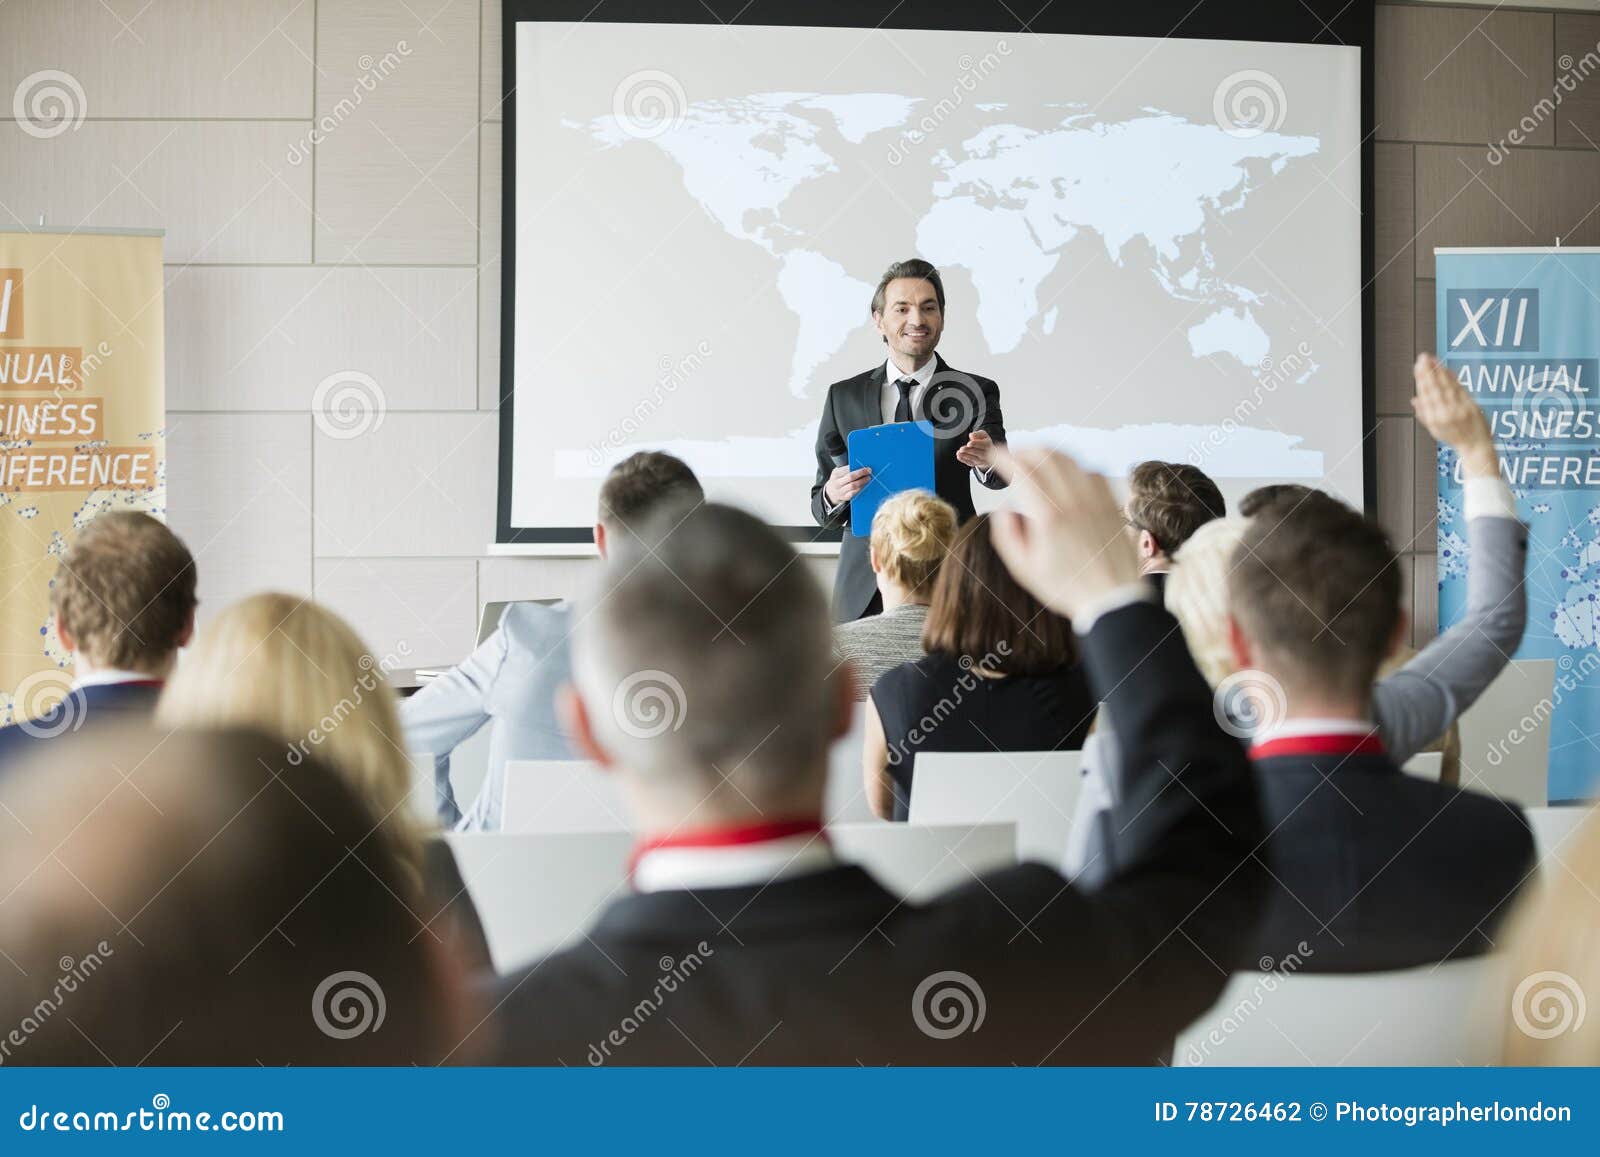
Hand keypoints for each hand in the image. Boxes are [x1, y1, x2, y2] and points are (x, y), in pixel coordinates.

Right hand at [825, 464, 871, 504]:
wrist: (831, 492)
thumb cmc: (838, 479)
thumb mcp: (838, 472)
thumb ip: (846, 469)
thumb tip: (859, 465)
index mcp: (836, 474)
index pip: (847, 469)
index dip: (856, 468)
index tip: (865, 467)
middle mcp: (837, 483)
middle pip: (850, 477)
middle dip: (861, 473)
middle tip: (869, 471)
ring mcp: (840, 491)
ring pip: (853, 485)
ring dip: (862, 481)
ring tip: (868, 478)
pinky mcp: (845, 497)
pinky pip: (854, 493)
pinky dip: (860, 489)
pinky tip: (864, 485)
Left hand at [956, 429, 995, 470]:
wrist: (990, 455)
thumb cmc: (984, 442)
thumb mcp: (983, 435)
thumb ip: (978, 434)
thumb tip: (971, 435)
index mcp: (987, 444)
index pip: (981, 444)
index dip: (975, 444)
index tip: (969, 444)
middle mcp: (985, 453)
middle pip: (976, 452)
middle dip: (968, 450)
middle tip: (962, 449)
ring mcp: (981, 460)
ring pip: (972, 458)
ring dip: (964, 456)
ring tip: (958, 452)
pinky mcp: (976, 464)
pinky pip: (970, 463)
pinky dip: (964, 460)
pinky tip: (959, 456)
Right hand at [989, 449, 1141, 620]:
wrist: (1112, 598)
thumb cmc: (1068, 587)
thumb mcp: (1023, 568)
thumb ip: (1006, 533)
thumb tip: (1002, 508)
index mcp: (1049, 516)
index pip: (1022, 469)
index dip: (1002, 456)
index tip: (991, 454)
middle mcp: (1075, 501)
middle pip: (1045, 454)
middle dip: (1022, 450)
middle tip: (1010, 458)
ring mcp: (1096, 499)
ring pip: (1069, 458)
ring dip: (1047, 454)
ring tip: (1034, 463)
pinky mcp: (1111, 503)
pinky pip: (1091, 471)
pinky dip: (1072, 467)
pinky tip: (1066, 477)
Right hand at [1413, 352, 1495, 476]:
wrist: (1476, 447)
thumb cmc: (1456, 438)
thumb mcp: (1435, 430)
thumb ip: (1424, 414)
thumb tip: (1414, 399)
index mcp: (1434, 420)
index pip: (1425, 395)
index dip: (1421, 380)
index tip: (1418, 367)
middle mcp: (1444, 414)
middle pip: (1434, 389)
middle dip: (1427, 372)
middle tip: (1423, 358)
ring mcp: (1458, 410)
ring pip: (1446, 387)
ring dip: (1438, 372)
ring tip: (1432, 360)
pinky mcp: (1470, 407)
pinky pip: (1459, 389)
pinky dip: (1452, 378)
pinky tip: (1447, 370)